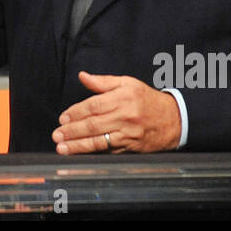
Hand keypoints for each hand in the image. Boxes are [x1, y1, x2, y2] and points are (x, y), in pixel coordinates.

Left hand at [51, 71, 180, 154]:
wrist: (173, 120)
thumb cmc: (147, 100)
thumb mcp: (127, 83)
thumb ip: (103, 82)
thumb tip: (83, 76)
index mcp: (123, 98)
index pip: (94, 106)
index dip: (76, 112)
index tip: (62, 118)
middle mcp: (125, 117)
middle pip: (94, 125)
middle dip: (72, 131)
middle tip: (57, 135)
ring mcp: (128, 134)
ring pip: (99, 141)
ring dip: (78, 145)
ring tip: (62, 148)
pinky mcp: (130, 148)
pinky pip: (109, 151)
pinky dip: (93, 153)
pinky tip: (80, 154)